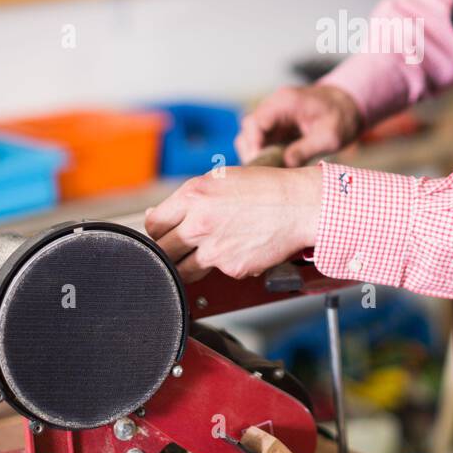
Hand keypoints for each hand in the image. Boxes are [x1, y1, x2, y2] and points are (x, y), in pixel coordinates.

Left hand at [144, 165, 322, 282]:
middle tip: (182, 246)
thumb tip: (158, 215)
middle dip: (169, 250)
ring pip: (183, 270)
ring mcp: (215, 250)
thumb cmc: (265, 188)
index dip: (157, 230)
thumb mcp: (221, 179)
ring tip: (210, 250)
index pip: (153, 225)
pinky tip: (239, 249)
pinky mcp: (232, 269)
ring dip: (189, 265)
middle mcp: (199, 224)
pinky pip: (217, 273)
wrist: (300, 205)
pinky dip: (225, 265)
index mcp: (193, 196)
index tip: (163, 233)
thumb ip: (189, 198)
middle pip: (163, 250)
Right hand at [235, 84, 362, 166]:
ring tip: (270, 171)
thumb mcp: (329, 137)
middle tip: (265, 171)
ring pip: (251, 135)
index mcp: (286, 102)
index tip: (261, 162)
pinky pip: (262, 140)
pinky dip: (264, 153)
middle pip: (248, 128)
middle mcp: (275, 106)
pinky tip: (275, 166)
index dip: (253, 144)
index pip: (256, 122)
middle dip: (252, 151)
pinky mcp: (277, 126)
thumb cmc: (342, 117)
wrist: (348, 106)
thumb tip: (285, 164)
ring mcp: (274, 116)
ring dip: (257, 153)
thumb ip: (306, 149)